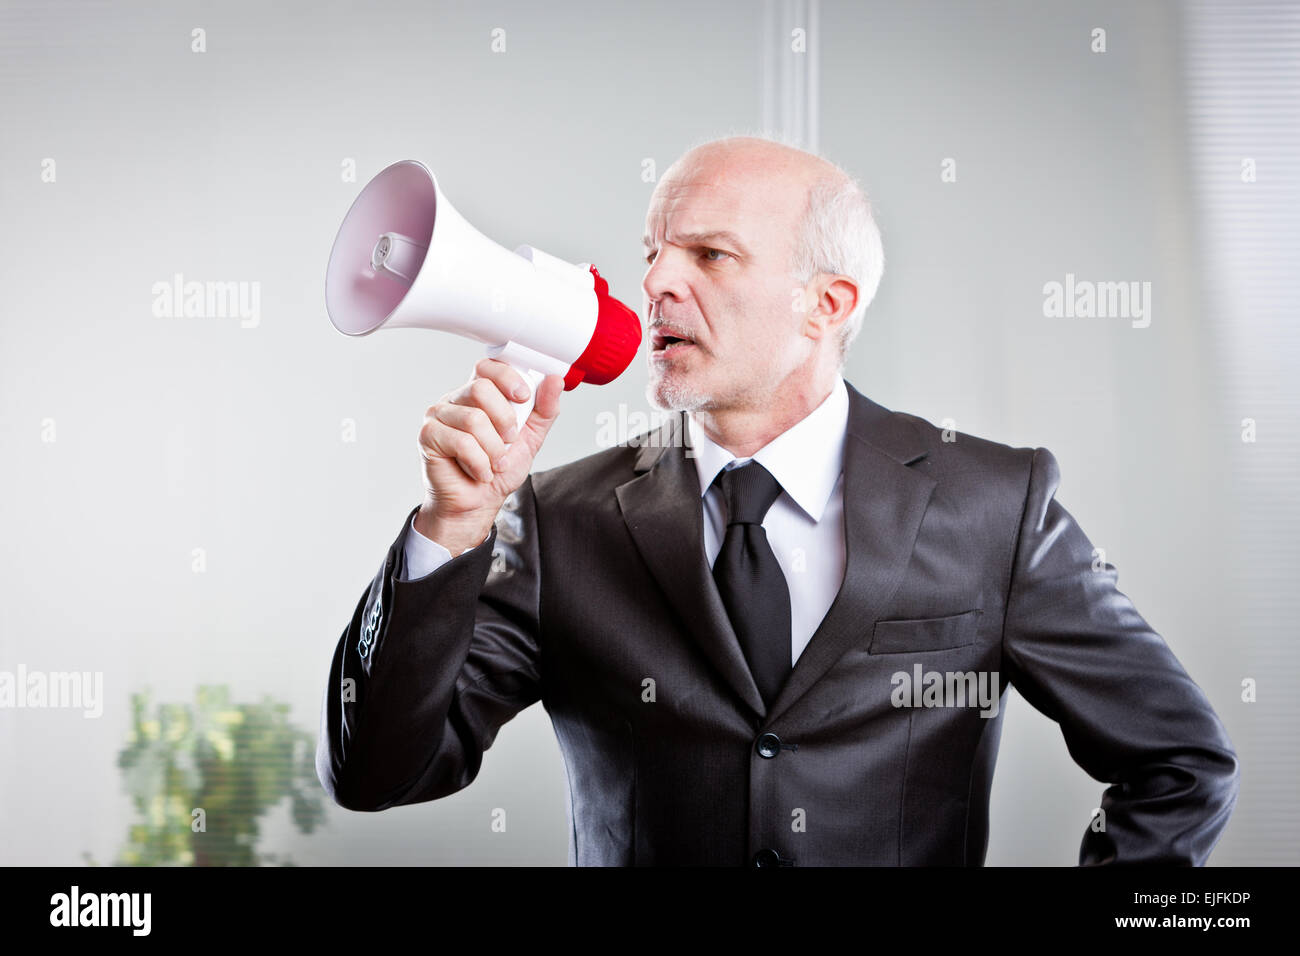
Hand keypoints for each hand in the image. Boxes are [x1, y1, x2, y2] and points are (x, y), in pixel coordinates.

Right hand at [414, 358, 563, 554]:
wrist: (477, 504)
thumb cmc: (498, 470)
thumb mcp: (531, 438)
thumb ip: (544, 410)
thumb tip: (555, 381)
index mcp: (479, 394)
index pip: (488, 367)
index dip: (507, 378)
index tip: (523, 398)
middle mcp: (456, 399)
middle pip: (480, 388)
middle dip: (504, 419)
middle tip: (509, 441)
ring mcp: (438, 416)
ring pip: (473, 419)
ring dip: (493, 449)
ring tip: (494, 463)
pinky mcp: (428, 435)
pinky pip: (460, 441)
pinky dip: (478, 462)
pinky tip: (479, 471)